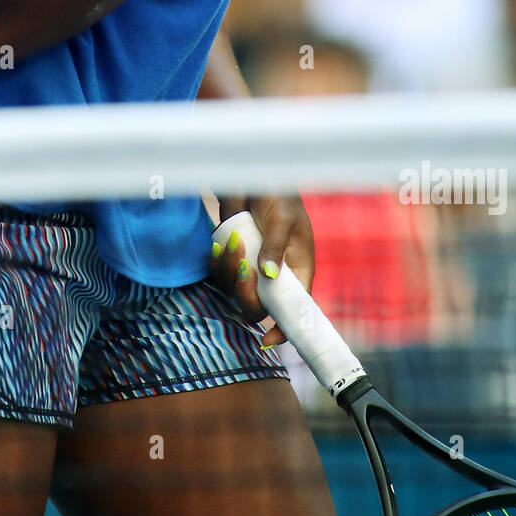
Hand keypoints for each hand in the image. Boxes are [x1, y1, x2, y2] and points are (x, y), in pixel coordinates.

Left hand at [209, 192, 314, 347]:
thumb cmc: (279, 196)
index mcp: (298, 271)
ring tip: (232, 243)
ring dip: (229, 272)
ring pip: (234, 292)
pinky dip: (217, 263)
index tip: (267, 339)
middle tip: (242, 269)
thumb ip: (275, 246)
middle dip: (245, 293)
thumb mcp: (283, 219)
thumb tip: (270, 275)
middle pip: (259, 306)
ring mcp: (252, 268)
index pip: (294, 309)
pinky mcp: (232, 259)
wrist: (254, 176)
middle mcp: (275, 275)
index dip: (284, 329)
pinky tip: (219, 244)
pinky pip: (219, 275)